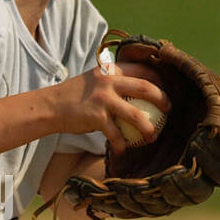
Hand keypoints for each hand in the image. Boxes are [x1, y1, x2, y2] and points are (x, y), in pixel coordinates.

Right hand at [50, 61, 171, 152]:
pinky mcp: (97, 117)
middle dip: (162, 99)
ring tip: (153, 136)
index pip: (142, 69)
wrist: (51, 106)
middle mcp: (109, 81)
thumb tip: (134, 88)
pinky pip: (116, 134)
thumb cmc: (74, 95)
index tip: (165, 89)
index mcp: (111, 70)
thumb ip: (112, 80)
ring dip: (148, 128)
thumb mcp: (94, 79)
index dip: (158, 79)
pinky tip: (123, 150)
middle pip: (146, 88)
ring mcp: (103, 99)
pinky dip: (121, 144)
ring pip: (136, 115)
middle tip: (169, 110)